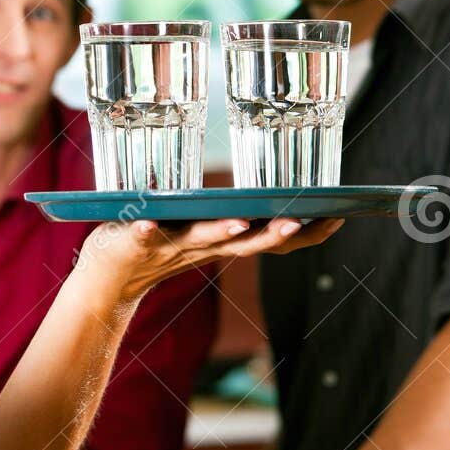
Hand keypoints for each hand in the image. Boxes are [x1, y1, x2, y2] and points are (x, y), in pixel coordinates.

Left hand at [75, 216, 342, 302]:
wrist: (110, 276)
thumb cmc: (160, 240)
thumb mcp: (201, 224)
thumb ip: (229, 208)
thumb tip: (266, 173)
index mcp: (223, 241)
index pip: (272, 241)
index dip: (306, 233)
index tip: (338, 217)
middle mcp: (203, 248)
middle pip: (246, 244)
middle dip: (273, 234)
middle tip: (297, 221)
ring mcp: (170, 246)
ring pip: (200, 241)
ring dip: (220, 233)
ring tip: (237, 222)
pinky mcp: (135, 243)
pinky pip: (142, 237)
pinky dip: (145, 232)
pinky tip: (145, 224)